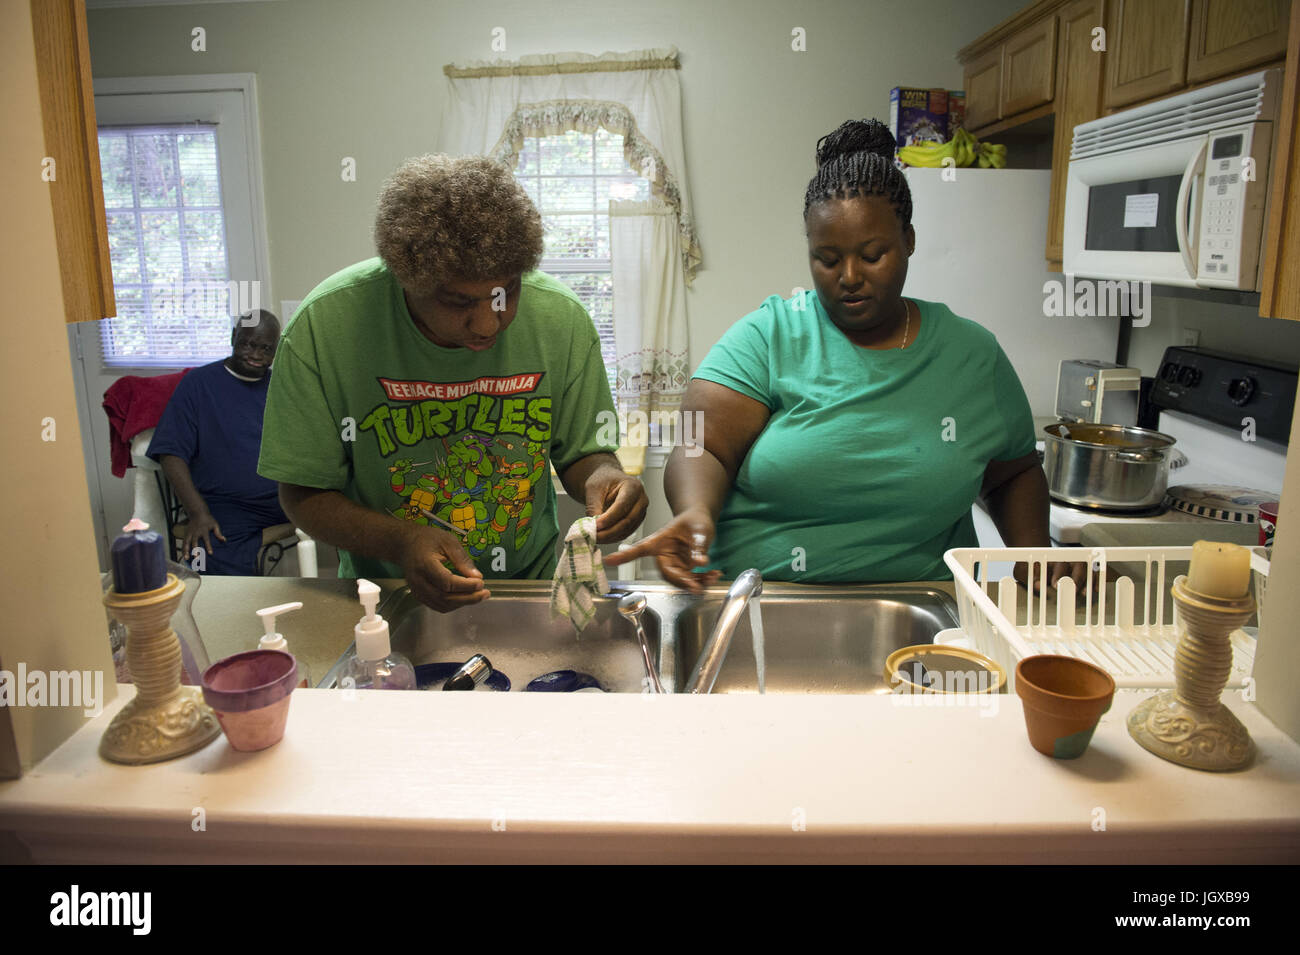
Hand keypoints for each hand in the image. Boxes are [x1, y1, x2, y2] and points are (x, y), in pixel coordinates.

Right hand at [184, 511, 224, 558]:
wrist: (197, 512)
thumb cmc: (208, 519)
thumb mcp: (215, 525)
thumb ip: (218, 533)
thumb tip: (224, 540)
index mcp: (204, 530)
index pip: (207, 540)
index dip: (209, 547)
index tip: (211, 553)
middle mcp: (196, 532)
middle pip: (195, 542)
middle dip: (195, 550)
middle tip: (196, 557)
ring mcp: (190, 533)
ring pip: (187, 543)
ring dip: (186, 550)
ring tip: (186, 558)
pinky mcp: (186, 533)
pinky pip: (184, 542)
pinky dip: (183, 548)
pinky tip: (184, 555)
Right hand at [399, 525, 489, 612]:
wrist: (404, 544)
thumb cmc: (426, 540)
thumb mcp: (447, 541)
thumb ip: (462, 559)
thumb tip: (477, 576)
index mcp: (424, 564)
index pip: (446, 582)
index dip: (465, 586)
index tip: (481, 582)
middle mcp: (418, 580)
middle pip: (444, 597)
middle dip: (468, 598)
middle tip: (485, 593)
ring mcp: (417, 590)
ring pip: (442, 605)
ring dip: (462, 603)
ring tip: (479, 596)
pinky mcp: (419, 595)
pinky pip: (438, 605)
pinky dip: (453, 604)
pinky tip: (465, 597)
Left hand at [584, 467, 647, 542]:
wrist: (609, 481)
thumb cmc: (603, 480)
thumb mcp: (594, 489)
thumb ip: (594, 507)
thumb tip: (594, 527)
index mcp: (633, 486)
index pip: (622, 505)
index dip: (609, 518)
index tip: (596, 526)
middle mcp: (641, 500)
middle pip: (627, 520)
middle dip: (609, 532)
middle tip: (593, 536)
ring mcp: (641, 512)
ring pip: (627, 530)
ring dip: (610, 537)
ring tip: (595, 537)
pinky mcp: (636, 521)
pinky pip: (626, 533)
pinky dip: (613, 537)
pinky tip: (601, 537)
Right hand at [604, 506, 721, 591]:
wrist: (698, 522)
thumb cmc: (695, 520)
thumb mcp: (699, 528)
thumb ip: (699, 544)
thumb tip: (700, 561)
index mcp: (659, 541)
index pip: (639, 549)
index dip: (624, 555)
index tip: (609, 560)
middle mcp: (663, 555)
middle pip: (667, 573)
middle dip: (681, 581)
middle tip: (696, 586)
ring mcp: (673, 563)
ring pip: (680, 580)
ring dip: (696, 583)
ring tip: (712, 577)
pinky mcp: (683, 568)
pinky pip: (691, 579)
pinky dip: (703, 580)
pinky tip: (714, 575)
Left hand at [1014, 559, 1091, 594]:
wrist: (1037, 557)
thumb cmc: (1031, 567)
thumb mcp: (1024, 571)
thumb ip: (1030, 577)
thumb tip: (1037, 585)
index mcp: (1053, 559)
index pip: (1058, 564)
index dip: (1057, 574)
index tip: (1054, 584)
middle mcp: (1067, 561)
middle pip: (1077, 566)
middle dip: (1076, 578)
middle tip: (1074, 590)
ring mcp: (1076, 567)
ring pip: (1087, 570)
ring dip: (1088, 581)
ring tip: (1084, 593)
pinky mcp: (1084, 574)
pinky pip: (1094, 575)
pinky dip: (1096, 581)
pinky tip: (1096, 590)